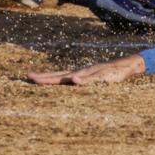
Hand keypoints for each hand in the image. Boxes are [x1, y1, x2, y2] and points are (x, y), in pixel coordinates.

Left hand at [26, 54, 147, 85]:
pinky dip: (83, 79)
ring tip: (47, 80)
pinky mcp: (102, 76)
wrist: (125, 67)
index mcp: (77, 75)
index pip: (57, 76)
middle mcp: (81, 73)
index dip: (43, 77)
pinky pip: (91, 78)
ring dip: (60, 79)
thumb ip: (84, 84)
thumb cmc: (109, 76)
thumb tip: (72, 87)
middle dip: (45, 77)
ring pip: (73, 76)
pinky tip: (76, 81)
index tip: (29, 77)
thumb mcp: (94, 81)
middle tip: (29, 77)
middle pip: (60, 75)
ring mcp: (90, 74)